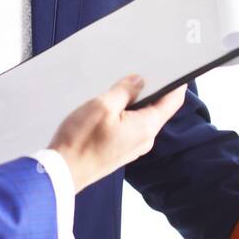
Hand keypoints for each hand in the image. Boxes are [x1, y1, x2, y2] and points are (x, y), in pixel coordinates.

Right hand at [48, 75, 187, 191]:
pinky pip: (129, 127)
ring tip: (117, 89)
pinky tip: (108, 109)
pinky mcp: (120, 150)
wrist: (62, 171)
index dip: (176, 83)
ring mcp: (133, 147)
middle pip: (157, 109)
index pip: (173, 101)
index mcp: (146, 127)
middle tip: (136, 72)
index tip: (172, 67)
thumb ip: (125, 91)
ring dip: (133, 102)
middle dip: (150, 90)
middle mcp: (145, 139)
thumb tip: (138, 81)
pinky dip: (124, 114)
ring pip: (141, 118)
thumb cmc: (81, 141)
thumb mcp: (103, 106)